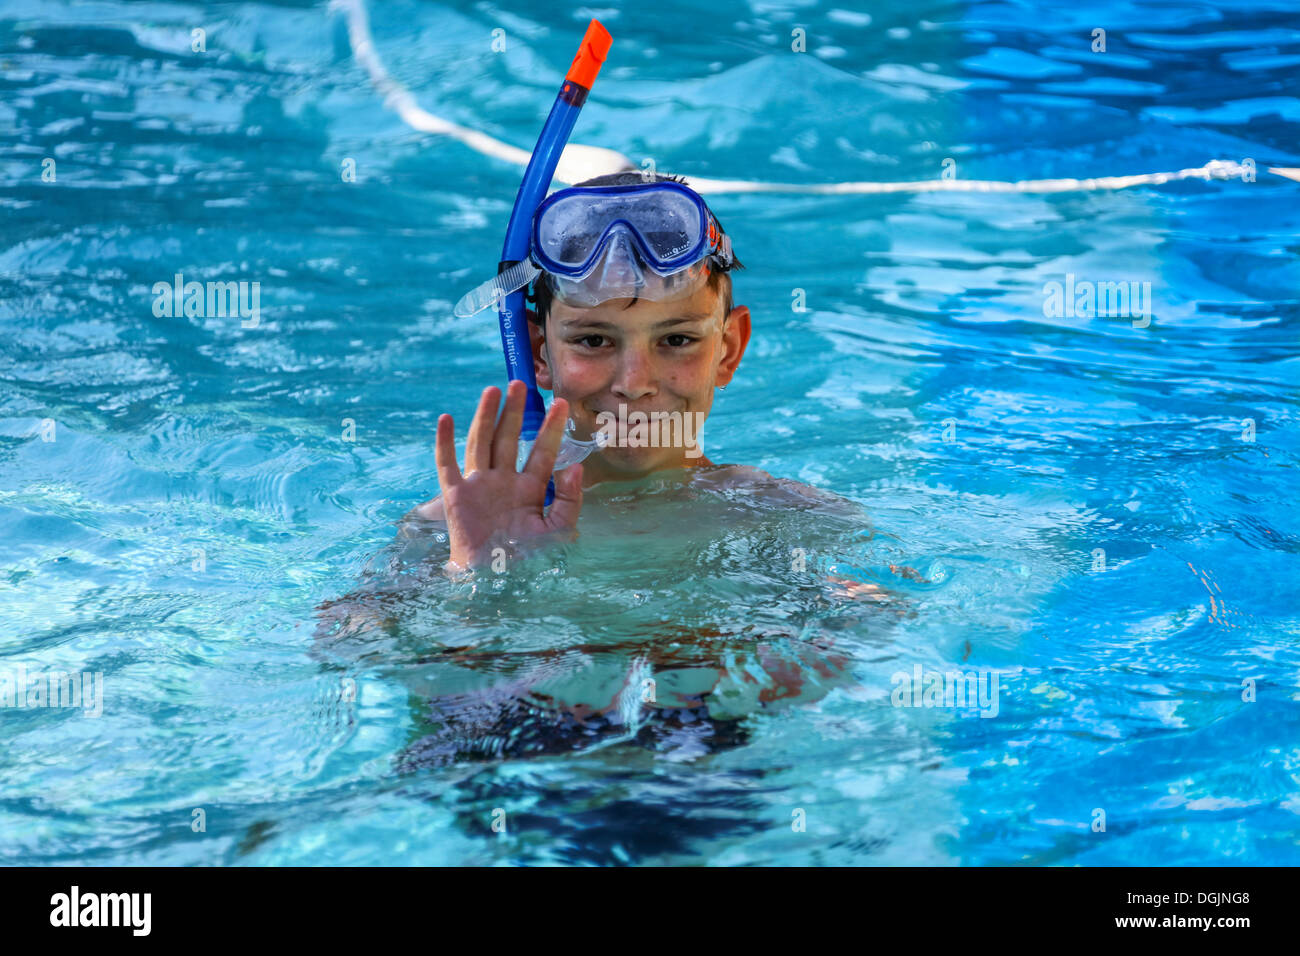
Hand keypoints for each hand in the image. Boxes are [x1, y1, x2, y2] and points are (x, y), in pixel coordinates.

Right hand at [435, 381, 583, 569]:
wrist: (494, 582)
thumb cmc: (527, 562)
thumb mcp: (558, 532)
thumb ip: (570, 500)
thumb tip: (575, 466)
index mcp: (528, 490)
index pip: (540, 452)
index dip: (550, 429)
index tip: (560, 404)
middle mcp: (503, 482)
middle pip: (508, 439)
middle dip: (514, 412)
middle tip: (520, 384)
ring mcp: (478, 486)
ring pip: (481, 443)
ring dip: (486, 417)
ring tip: (493, 390)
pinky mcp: (456, 496)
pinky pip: (447, 465)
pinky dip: (444, 442)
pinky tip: (446, 419)